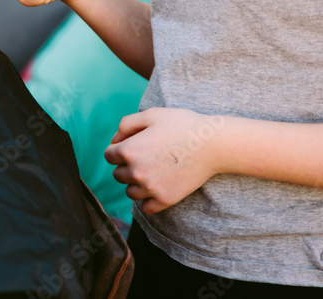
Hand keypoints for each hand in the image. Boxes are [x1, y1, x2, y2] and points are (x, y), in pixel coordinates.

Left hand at [104, 108, 224, 213]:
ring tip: (152, 171)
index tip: (135, 144)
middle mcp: (136, 172)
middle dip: (127, 165)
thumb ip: (126, 124)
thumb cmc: (182, 125)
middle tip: (147, 156)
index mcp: (129, 150)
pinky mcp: (165, 200)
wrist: (213, 144)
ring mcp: (151, 188)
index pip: (109, 155)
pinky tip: (157, 187)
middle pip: (118, 174)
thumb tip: (114, 141)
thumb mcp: (151, 115)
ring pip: (130, 191)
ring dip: (136, 183)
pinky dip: (148, 199)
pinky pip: (146, 207)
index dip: (119, 148)